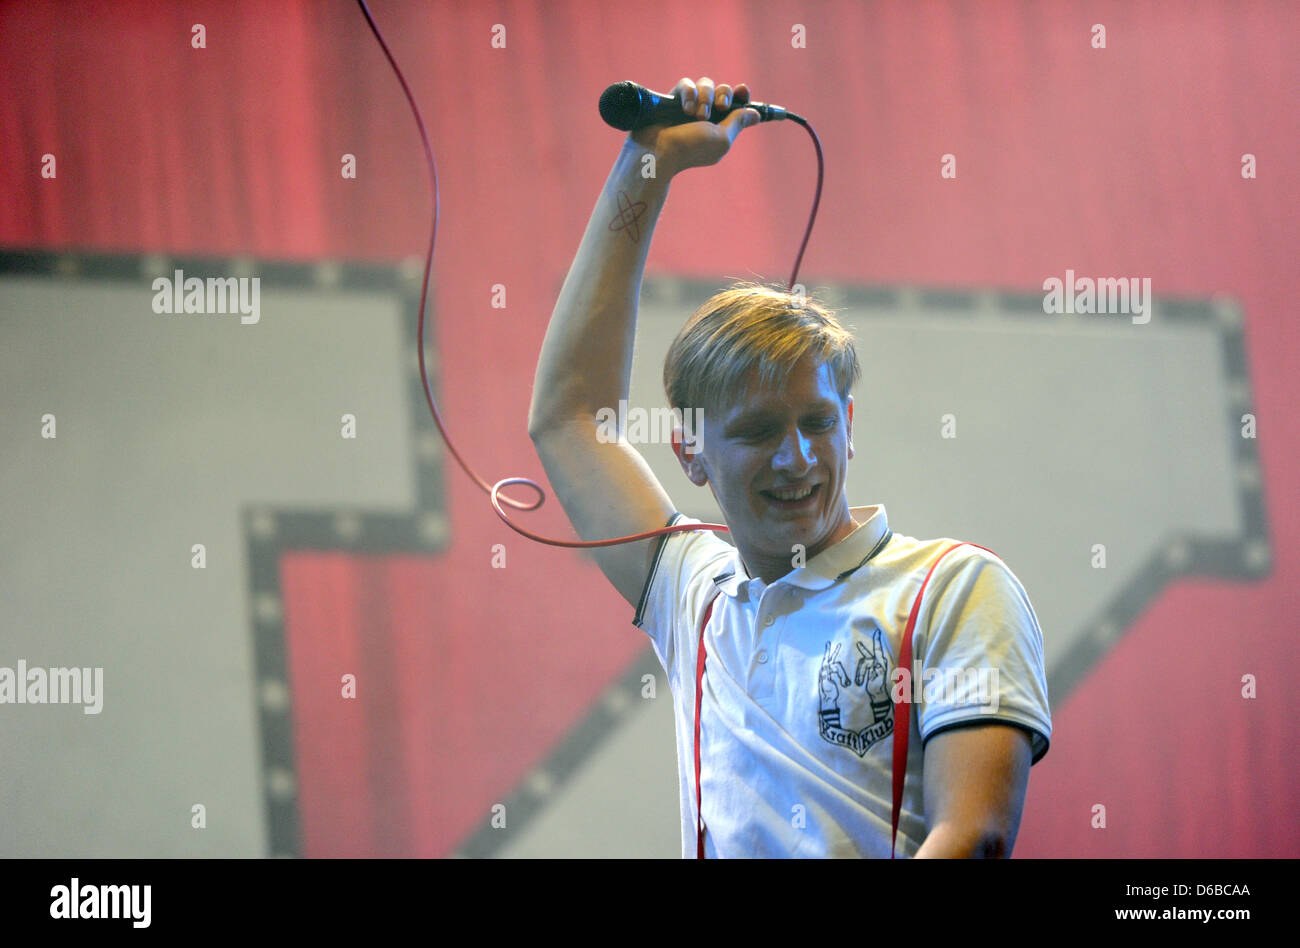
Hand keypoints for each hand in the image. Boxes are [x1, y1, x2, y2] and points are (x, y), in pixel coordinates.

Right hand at [630, 77, 760, 177]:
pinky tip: (685, 108)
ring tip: (696, 114)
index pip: (736, 104)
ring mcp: (689, 107)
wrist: (658, 150)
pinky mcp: (672, 99)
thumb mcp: (722, 139)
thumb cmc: (691, 149)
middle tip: (718, 108)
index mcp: (720, 127)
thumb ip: (738, 123)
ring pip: (705, 84)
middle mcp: (706, 116)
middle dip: (723, 95)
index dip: (741, 96)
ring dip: (705, 97)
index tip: (743, 90)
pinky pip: (686, 84)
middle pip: (723, 90)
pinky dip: (688, 93)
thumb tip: (756, 114)